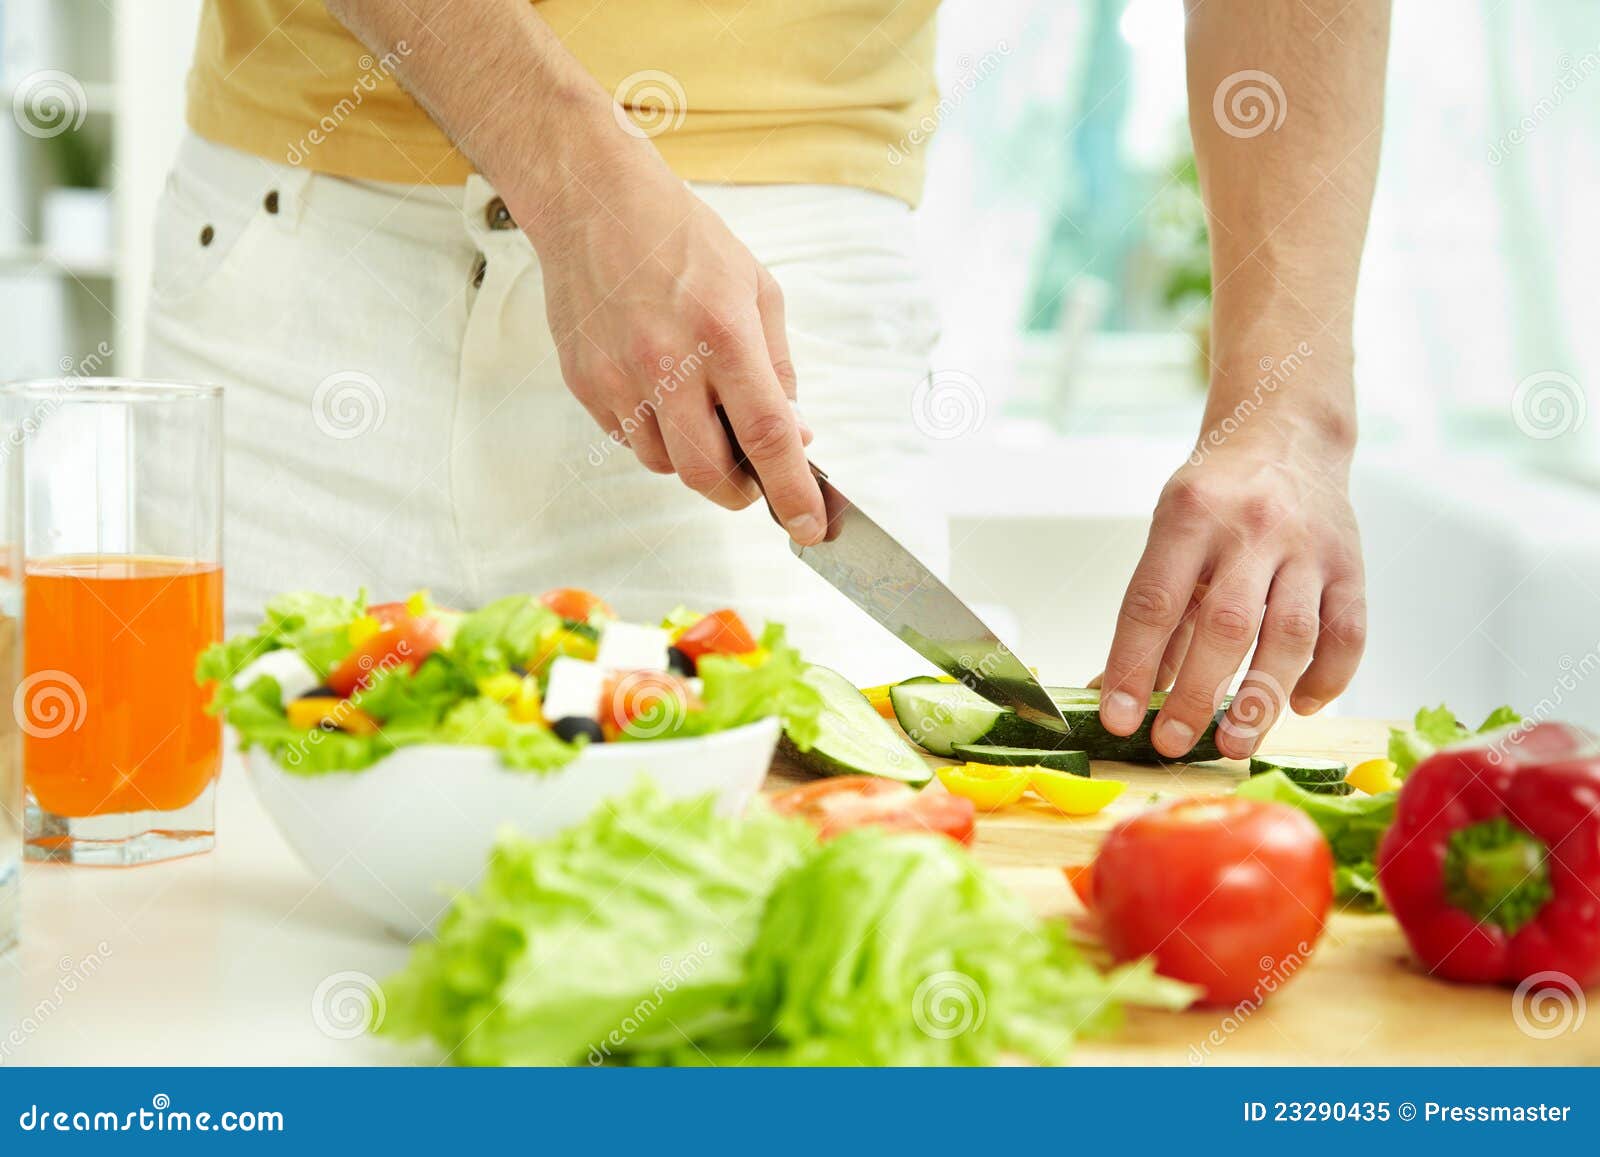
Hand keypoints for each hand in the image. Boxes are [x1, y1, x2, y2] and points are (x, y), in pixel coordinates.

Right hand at [523, 151, 824, 543]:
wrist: (592, 204)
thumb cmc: (681, 240)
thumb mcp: (756, 289)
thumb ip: (778, 370)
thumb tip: (795, 438)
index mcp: (724, 334)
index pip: (766, 435)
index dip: (792, 492)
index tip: (810, 526)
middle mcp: (667, 361)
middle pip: (708, 473)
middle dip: (740, 492)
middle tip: (754, 478)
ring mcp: (619, 377)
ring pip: (665, 465)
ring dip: (693, 458)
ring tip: (698, 407)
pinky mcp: (584, 384)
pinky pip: (629, 440)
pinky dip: (655, 433)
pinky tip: (659, 388)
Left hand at [1098, 436, 1365, 758]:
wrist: (1287, 433)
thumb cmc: (1216, 495)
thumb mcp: (1169, 533)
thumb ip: (1153, 613)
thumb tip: (1113, 689)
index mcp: (1190, 516)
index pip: (1154, 601)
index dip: (1132, 665)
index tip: (1117, 718)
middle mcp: (1253, 527)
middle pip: (1227, 624)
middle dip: (1196, 694)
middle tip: (1173, 744)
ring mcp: (1309, 546)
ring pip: (1291, 634)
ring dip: (1261, 700)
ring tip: (1233, 745)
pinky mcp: (1352, 564)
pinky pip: (1347, 632)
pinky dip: (1326, 679)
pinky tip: (1299, 707)